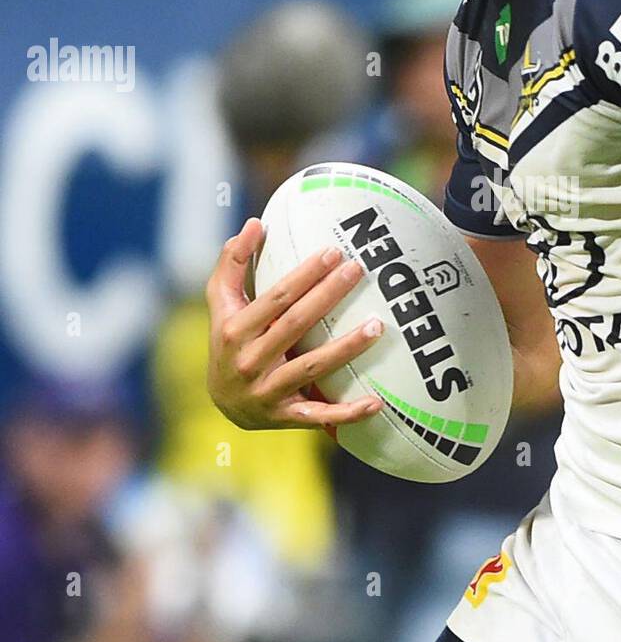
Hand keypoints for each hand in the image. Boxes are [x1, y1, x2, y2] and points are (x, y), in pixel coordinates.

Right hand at [206, 217, 384, 430]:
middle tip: (358, 270)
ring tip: (377, 325)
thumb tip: (254, 223)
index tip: (333, 252)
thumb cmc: (229, 341)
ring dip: (347, 347)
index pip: (276, 298)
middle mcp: (249, 361)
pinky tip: (377, 401)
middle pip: (296, 324)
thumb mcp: (222, 303)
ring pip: (313, 367)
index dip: (304, 274)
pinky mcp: (285, 417)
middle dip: (329, 295)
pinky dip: (348, 413)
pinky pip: (320, 416)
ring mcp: (268, 392)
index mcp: (235, 329)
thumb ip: (233, 263)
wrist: (223, 404)